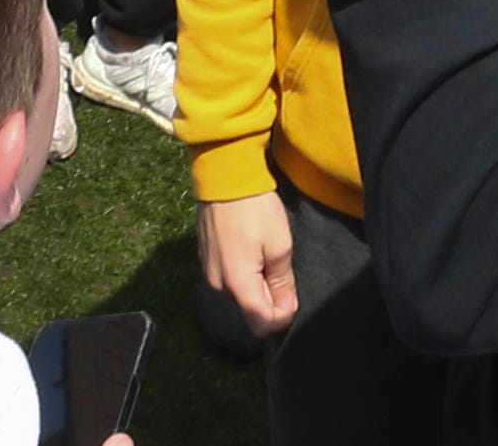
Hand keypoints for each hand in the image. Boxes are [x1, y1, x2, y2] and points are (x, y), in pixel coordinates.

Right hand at [201, 192, 299, 335]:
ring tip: (267, 255)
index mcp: (237, 284)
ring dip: (256, 285)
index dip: (283, 316)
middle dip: (270, 299)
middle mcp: (218, 284)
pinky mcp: (205, 257)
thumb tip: (285, 308)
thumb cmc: (255, 209)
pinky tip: (251, 248)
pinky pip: (228, 278)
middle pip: (249, 310)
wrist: (223, 174)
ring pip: (239, 294)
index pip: (262, 324)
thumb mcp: (279, 245)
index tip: (293, 293)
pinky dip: (243, 273)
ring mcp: (208, 270)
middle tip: (282, 268)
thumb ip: (282, 282)